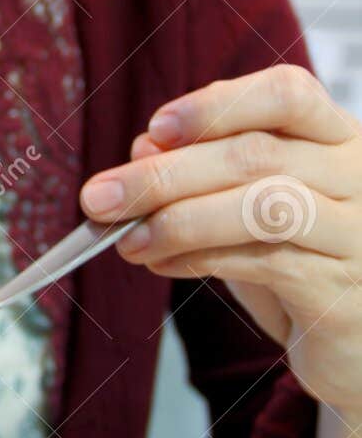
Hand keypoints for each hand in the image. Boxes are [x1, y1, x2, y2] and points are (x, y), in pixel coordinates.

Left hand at [79, 63, 361, 413]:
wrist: (351, 343)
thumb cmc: (296, 259)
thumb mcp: (246, 204)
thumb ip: (202, 168)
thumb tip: (143, 147)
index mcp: (336, 137)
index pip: (286, 94)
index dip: (216, 106)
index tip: (153, 128)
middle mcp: (359, 176)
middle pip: (256, 154)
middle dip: (165, 175)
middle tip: (101, 197)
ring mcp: (359, 233)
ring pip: (263, 207)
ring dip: (179, 220)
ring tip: (128, 240)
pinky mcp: (344, 291)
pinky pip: (266, 263)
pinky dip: (200, 259)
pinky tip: (162, 264)